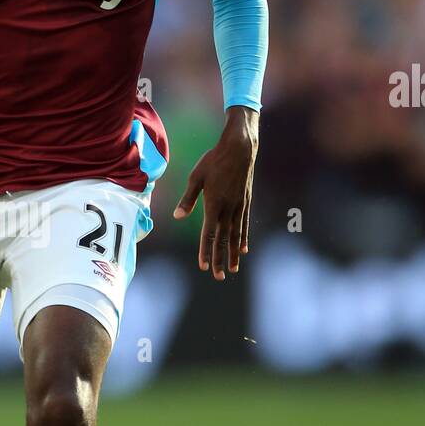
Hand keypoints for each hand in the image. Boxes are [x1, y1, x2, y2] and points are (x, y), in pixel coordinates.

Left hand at [173, 106, 258, 279]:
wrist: (240, 148)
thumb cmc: (214, 160)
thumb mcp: (197, 177)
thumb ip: (188, 199)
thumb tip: (178, 217)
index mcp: (214, 204)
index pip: (208, 234)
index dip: (206, 251)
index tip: (204, 266)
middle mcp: (228, 209)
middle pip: (223, 239)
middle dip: (220, 259)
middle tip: (218, 277)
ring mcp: (239, 206)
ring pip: (235, 236)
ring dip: (232, 253)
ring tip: (232, 269)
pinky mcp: (246, 202)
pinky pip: (244, 225)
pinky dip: (243, 238)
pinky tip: (243, 249)